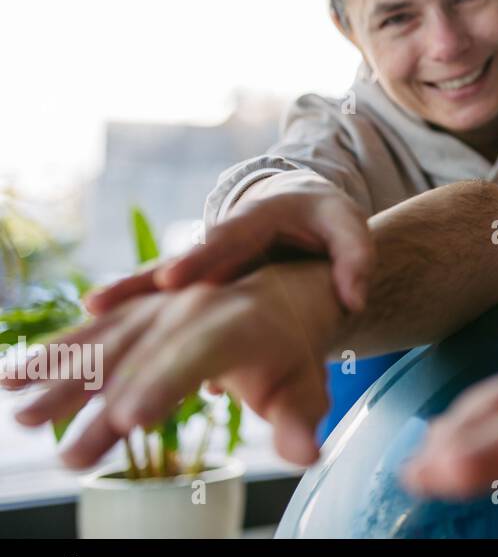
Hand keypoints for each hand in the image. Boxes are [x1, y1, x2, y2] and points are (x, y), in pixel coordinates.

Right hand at [2, 261, 343, 467]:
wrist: (285, 281)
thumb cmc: (295, 346)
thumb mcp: (305, 381)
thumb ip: (299, 418)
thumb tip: (307, 456)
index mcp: (235, 323)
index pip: (194, 358)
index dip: (162, 387)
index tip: (129, 419)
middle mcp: (189, 308)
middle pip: (139, 361)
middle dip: (101, 409)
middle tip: (70, 457)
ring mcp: (156, 307)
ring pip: (103, 344)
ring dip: (62, 380)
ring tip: (23, 418)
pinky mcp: (134, 310)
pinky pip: (89, 332)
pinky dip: (52, 353)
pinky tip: (9, 377)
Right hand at [84, 187, 374, 315]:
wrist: (300, 204)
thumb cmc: (325, 220)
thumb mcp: (349, 229)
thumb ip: (355, 260)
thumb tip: (353, 301)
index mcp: (257, 220)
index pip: (226, 240)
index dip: (199, 259)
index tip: (171, 278)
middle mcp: (218, 240)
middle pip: (175, 264)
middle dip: (139, 286)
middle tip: (100, 305)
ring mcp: (203, 263)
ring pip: (155, 286)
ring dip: (120, 305)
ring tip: (82, 324)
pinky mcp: (195, 286)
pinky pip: (159, 305)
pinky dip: (129, 322)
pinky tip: (97, 352)